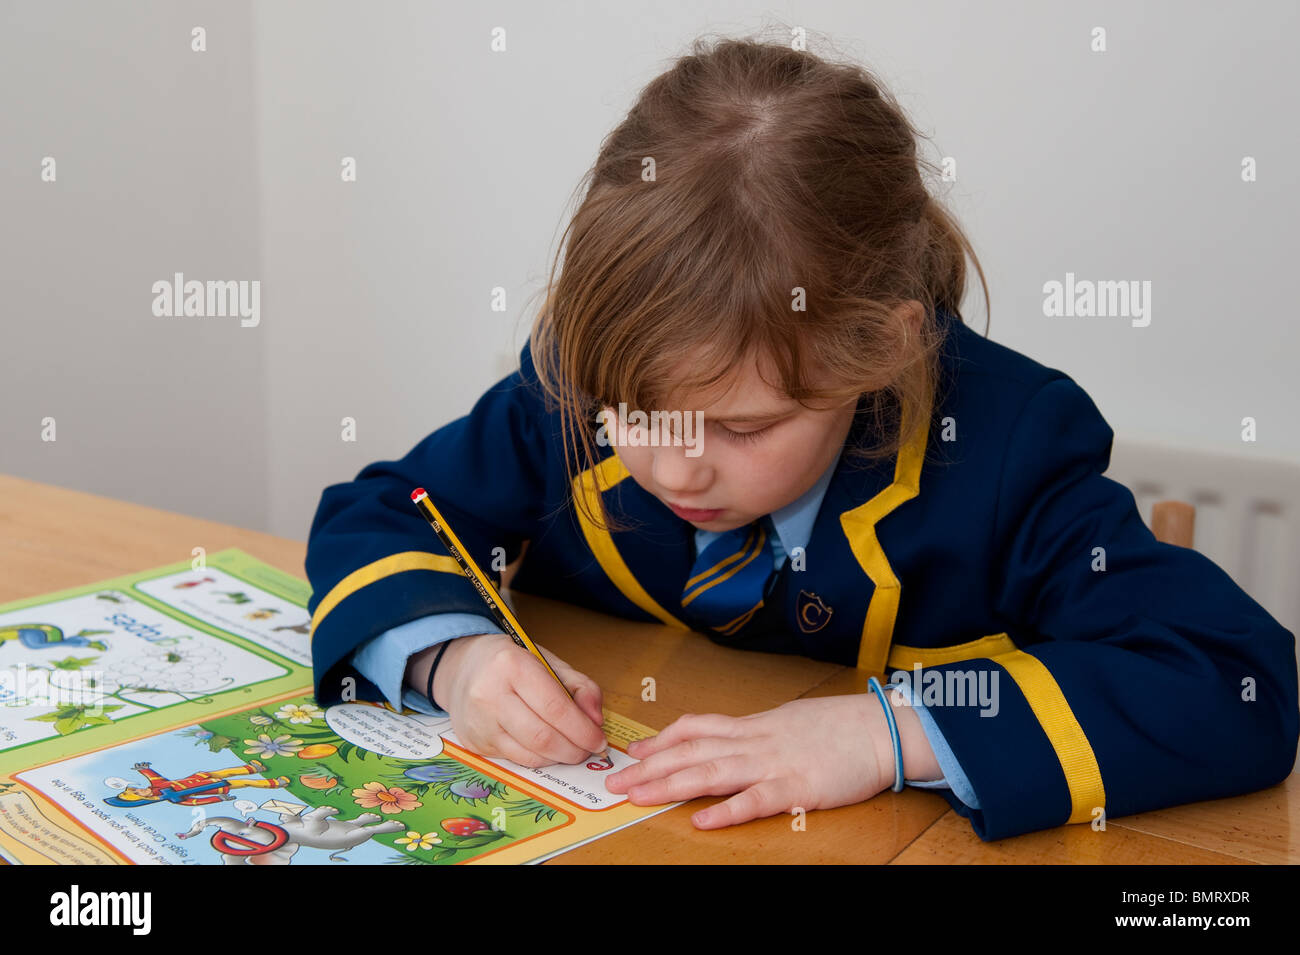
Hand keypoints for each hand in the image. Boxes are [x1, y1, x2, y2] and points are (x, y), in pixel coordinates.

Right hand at [430, 633, 606, 767]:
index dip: (582, 730)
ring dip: (558, 758)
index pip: (555, 707)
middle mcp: (489, 695)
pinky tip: (549, 750)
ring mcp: (479, 722)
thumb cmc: (511, 663)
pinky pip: (516, 759)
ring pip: (529, 754)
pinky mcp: (474, 742)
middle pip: (542, 736)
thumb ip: (580, 686)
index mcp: (511, 666)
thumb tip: (596, 720)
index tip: (598, 739)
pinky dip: (539, 759)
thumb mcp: (548, 662)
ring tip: (573, 750)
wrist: (462, 669)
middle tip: (590, 749)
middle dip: (574, 749)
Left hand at [604, 694, 897, 828]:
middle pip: (691, 751)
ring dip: (671, 785)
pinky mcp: (797, 788)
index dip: (661, 739)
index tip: (633, 751)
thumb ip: (757, 732)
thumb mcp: (788, 721)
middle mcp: (755, 741)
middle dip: (650, 767)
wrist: (880, 728)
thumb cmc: (839, 726)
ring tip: (639, 796)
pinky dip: (727, 811)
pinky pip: (756, 800)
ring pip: (712, 772)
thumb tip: (730, 738)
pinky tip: (702, 821)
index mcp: (754, 725)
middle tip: (615, 781)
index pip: (696, 727)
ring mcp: (774, 763)